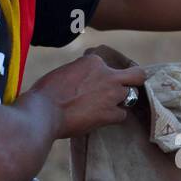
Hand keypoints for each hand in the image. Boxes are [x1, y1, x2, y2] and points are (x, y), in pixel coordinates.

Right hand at [28, 51, 147, 139]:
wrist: (44, 111)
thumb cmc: (46, 92)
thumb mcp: (63, 72)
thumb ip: (79, 73)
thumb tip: (82, 81)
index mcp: (93, 61)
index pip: (106, 66)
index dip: (101, 76)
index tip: (92, 84)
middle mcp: (107, 74)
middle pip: (136, 75)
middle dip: (134, 80)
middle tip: (129, 87)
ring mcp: (112, 94)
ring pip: (131, 96)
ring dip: (121, 101)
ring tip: (106, 108)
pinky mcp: (111, 113)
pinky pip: (122, 115)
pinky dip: (114, 118)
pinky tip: (102, 120)